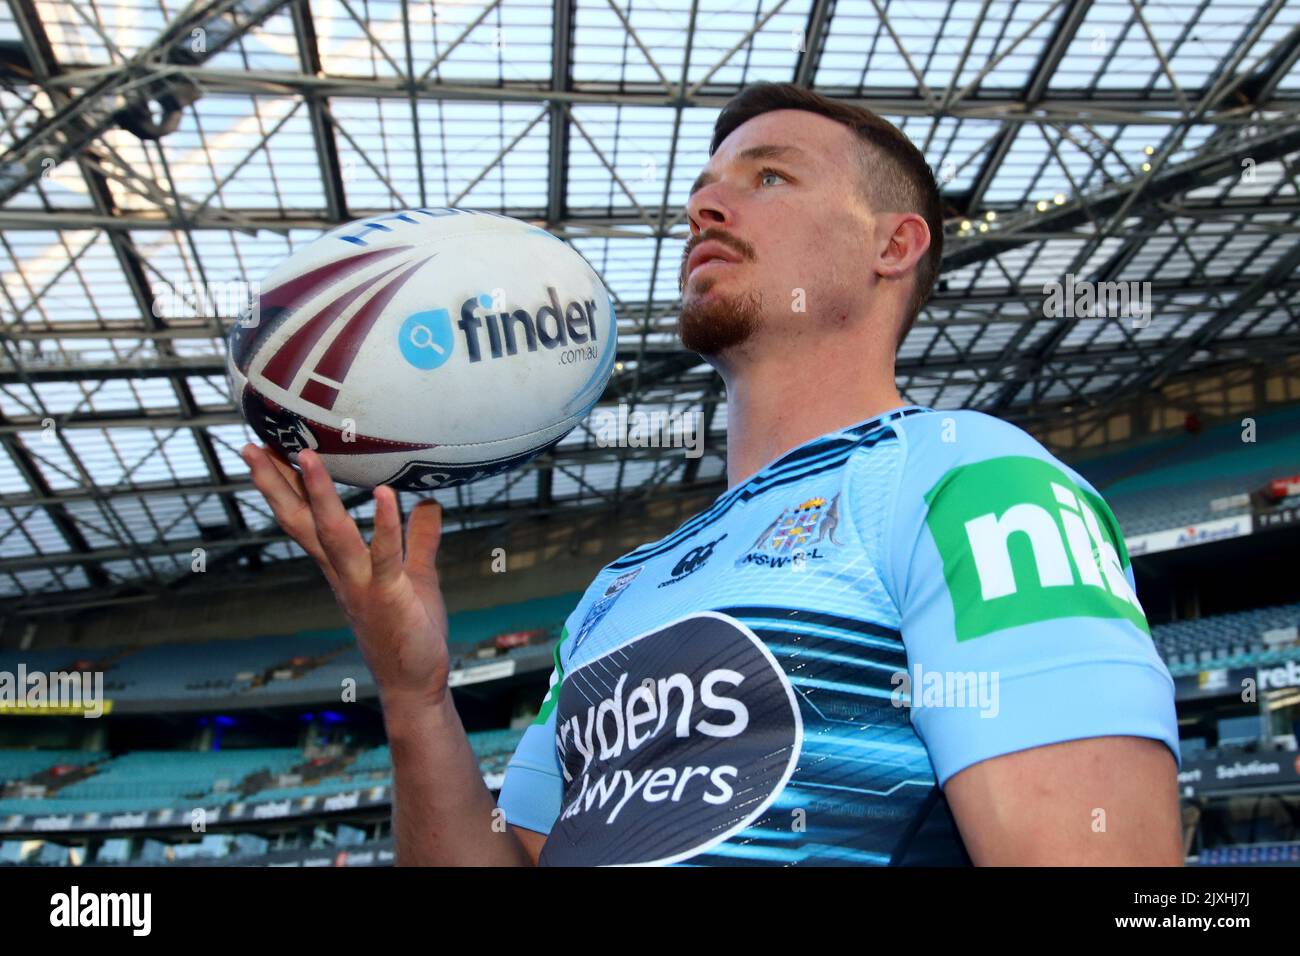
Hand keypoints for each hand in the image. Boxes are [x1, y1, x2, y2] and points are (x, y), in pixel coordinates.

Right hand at [240, 444, 450, 708]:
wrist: (414, 682)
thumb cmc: (410, 630)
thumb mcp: (416, 574)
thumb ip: (419, 539)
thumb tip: (428, 502)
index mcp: (342, 566)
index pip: (304, 519)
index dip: (282, 487)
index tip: (263, 452)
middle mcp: (342, 573)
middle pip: (301, 521)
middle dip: (277, 484)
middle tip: (254, 446)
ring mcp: (362, 584)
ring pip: (332, 533)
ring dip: (319, 494)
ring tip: (306, 454)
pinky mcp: (389, 595)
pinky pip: (384, 555)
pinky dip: (383, 525)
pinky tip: (384, 494)